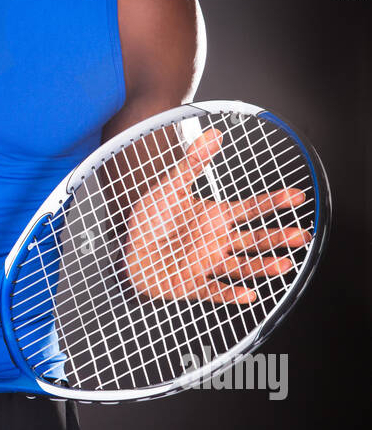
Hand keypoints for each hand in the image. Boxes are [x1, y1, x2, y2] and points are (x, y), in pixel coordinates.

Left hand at [124, 127, 310, 303]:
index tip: (297, 196)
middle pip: (254, 240)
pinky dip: (231, 294)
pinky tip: (248, 295)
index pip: (250, 208)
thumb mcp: (170, 187)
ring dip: (263, 266)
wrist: (127, 248)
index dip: (273, 202)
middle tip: (302, 235)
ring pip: (241, 266)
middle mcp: (216, 241)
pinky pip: (215, 291)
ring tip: (285, 264)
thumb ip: (192, 163)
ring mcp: (207, 263)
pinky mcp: (192, 284)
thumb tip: (214, 134)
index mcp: (215, 217)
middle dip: (278, 237)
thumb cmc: (150, 219)